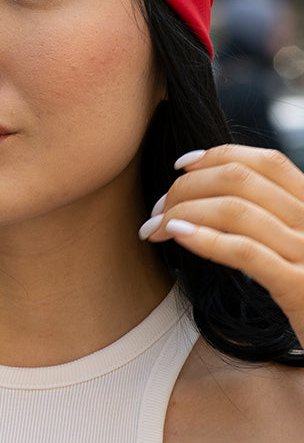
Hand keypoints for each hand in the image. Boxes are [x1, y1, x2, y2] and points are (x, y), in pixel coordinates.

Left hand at [140, 144, 303, 340]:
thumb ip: (267, 219)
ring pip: (235, 210)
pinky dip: (204, 238)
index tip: (181, 167)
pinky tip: (176, 235)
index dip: (218, 156)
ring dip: (182, 213)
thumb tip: (206, 196)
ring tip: (154, 228)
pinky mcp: (298, 287)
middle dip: (186, 188)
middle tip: (156, 211)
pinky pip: (245, 252)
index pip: (266, 161)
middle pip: (239, 180)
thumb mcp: (294, 247)